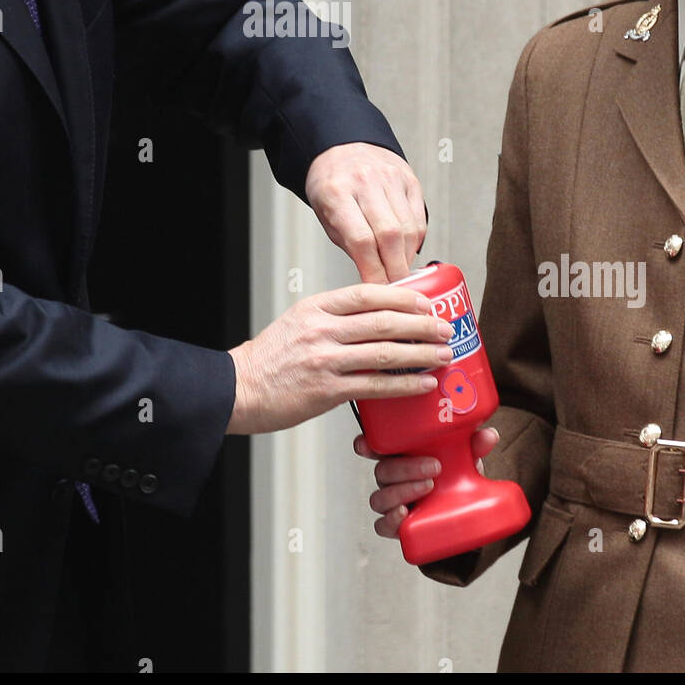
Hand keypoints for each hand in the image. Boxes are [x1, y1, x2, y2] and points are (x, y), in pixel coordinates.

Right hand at [225, 284, 452, 434]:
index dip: (402, 297)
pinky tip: (423, 385)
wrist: (239, 389)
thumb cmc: (270, 359)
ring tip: (443, 356)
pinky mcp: (326, 390)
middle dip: (421, 326)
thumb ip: (332, 318)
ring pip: (384, 352)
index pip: (366, 294)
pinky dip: (404, 385)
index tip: (426, 303)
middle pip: (382, 321)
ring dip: (420, 354)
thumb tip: (375, 317)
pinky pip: (375, 386)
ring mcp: (324, 359)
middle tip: (445, 329)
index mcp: (316, 308)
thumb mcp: (298, 322)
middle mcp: (321, 329)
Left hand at [305, 143, 425, 282]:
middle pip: (390, 236)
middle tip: (394, 289)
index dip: (374, 272)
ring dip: (406, 257)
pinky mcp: (410, 179)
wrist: (342, 147)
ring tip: (399, 270)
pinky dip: (415, 240)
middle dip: (395, 270)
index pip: (362, 241)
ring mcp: (390, 178)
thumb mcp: (326, 215)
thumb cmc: (332, 183)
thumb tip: (372, 279)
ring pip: (408, 229)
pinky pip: (418, 218)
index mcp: (337, 192)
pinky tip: (406, 249)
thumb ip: (349, 245)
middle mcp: (366, 182)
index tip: (377, 290)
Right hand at [353, 426, 499, 537]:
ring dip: (402, 491)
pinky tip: (403, 514)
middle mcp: (391, 476)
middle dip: (406, 468)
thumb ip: (473, 445)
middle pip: (382, 470)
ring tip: (428, 487)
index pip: (376, 445)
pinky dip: (390, 520)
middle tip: (434, 467)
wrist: (464, 514)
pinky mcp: (397, 525)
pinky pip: (382, 525)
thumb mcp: (465, 459)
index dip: (367, 444)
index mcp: (401, 454)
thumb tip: (488, 435)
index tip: (368, 444)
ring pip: (380, 497)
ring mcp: (392, 501)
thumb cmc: (455, 477)